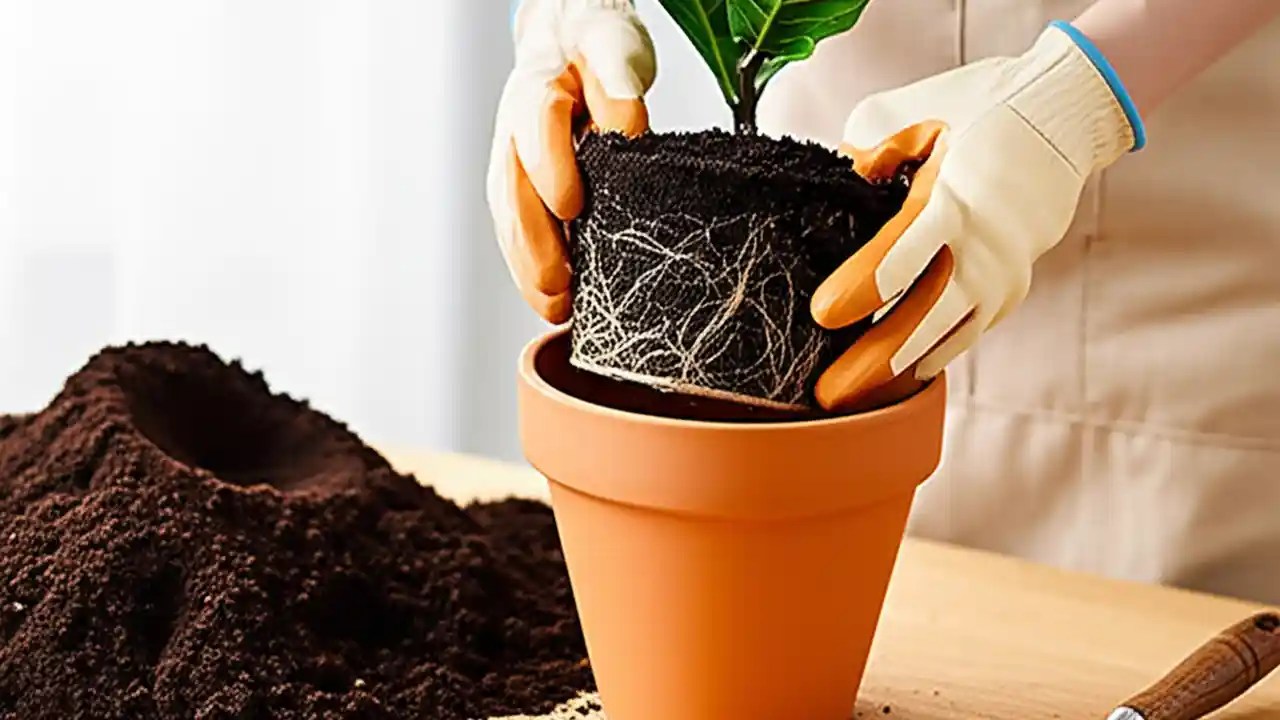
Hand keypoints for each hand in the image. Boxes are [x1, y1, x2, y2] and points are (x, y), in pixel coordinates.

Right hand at [486, 0, 655, 323]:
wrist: (570, 45)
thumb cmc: (597, 51)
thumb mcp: (617, 54)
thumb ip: (621, 92)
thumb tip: (629, 136)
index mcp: (540, 88)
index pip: (537, 127)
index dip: (551, 169)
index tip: (572, 209)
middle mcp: (513, 128)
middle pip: (512, 188)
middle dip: (533, 243)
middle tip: (559, 286)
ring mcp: (510, 160)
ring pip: (507, 217)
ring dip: (526, 267)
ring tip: (554, 305)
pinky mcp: (518, 186)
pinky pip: (514, 229)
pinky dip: (528, 267)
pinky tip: (548, 297)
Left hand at [811, 24, 1138, 411]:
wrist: (1062, 122)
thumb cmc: (980, 115)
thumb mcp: (919, 115)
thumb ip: (869, 150)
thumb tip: (837, 182)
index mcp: (954, 198)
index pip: (903, 252)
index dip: (862, 287)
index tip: (823, 313)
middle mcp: (984, 245)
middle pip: (923, 314)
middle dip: (871, 358)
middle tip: (825, 393)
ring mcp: (1003, 274)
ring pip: (946, 337)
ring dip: (896, 373)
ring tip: (850, 405)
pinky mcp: (1010, 292)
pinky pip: (965, 337)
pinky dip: (929, 361)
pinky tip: (894, 385)